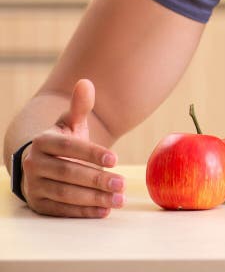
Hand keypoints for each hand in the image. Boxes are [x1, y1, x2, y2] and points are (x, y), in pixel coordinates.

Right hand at [21, 79, 125, 217]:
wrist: (40, 163)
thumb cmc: (62, 142)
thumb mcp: (70, 124)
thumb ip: (79, 107)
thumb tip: (85, 83)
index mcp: (42, 141)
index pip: (68, 147)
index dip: (91, 153)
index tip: (115, 158)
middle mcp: (34, 164)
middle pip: (68, 173)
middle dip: (97, 179)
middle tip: (122, 183)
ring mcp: (33, 186)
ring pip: (65, 194)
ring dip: (93, 198)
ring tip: (118, 198)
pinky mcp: (38, 204)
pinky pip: (61, 210)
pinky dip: (83, 211)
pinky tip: (104, 210)